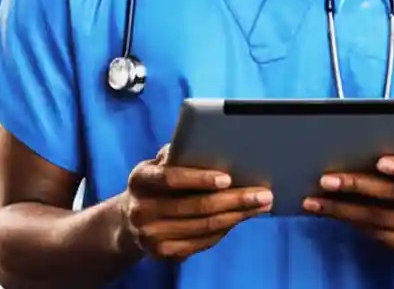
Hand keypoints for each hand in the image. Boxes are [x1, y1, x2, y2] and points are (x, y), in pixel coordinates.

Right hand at [119, 145, 272, 260]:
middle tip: (263, 193)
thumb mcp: (157, 164)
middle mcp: (141, 209)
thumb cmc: (156, 183)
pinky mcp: (162, 253)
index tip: (228, 178)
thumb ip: (177, 154)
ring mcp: (150, 234)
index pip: (170, 178)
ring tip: (261, 205)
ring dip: (237, 215)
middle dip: (234, 199)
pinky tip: (242, 218)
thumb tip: (207, 141)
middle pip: (195, 206)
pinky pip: (202, 242)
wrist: (130, 221)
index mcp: (140, 179)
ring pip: (203, 226)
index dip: (199, 178)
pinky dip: (225, 229)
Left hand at [303, 155, 393, 252]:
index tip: (380, 162)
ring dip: (340, 208)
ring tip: (312, 200)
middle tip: (325, 179)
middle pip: (393, 193)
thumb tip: (350, 137)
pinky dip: (344, 220)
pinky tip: (323, 211)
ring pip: (377, 216)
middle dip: (356, 185)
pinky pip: (373, 232)